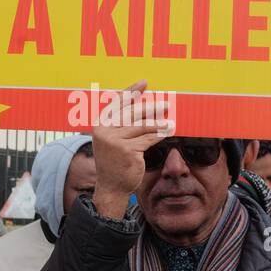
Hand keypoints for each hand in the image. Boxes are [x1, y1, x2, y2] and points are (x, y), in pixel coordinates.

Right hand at [91, 79, 172, 218]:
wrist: (111, 187)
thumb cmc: (114, 161)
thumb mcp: (111, 139)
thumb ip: (120, 123)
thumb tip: (141, 104)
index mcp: (99, 124)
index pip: (116, 102)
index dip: (131, 91)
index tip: (144, 83)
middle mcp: (104, 130)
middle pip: (131, 112)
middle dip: (150, 107)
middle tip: (165, 103)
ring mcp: (115, 140)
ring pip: (142, 126)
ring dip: (159, 122)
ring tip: (170, 121)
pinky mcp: (127, 150)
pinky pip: (148, 139)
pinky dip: (159, 134)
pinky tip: (168, 131)